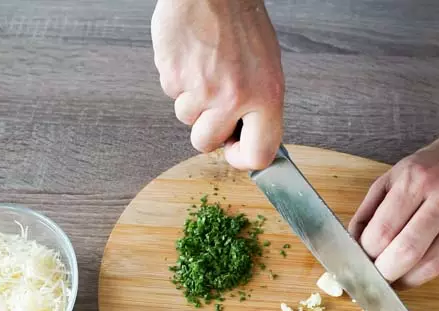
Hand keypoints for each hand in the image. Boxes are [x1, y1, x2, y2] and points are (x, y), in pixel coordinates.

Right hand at [151, 0, 283, 169]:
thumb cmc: (241, 23)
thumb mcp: (267, 67)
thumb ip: (259, 106)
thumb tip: (248, 138)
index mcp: (266, 96)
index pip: (258, 155)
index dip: (242, 159)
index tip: (235, 150)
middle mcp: (234, 97)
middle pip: (206, 143)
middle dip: (206, 128)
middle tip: (213, 103)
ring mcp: (200, 88)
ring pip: (185, 118)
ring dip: (192, 100)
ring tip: (204, 68)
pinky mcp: (173, 76)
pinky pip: (171, 93)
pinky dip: (178, 79)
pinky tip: (191, 57)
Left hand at [348, 132, 438, 288]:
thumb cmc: (431, 167)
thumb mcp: (393, 176)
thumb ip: (369, 211)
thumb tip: (353, 245)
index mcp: (415, 179)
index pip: (382, 231)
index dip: (365, 254)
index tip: (359, 260)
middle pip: (405, 252)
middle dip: (383, 272)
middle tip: (372, 275)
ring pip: (427, 266)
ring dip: (402, 280)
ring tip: (390, 278)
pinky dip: (420, 276)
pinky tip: (409, 274)